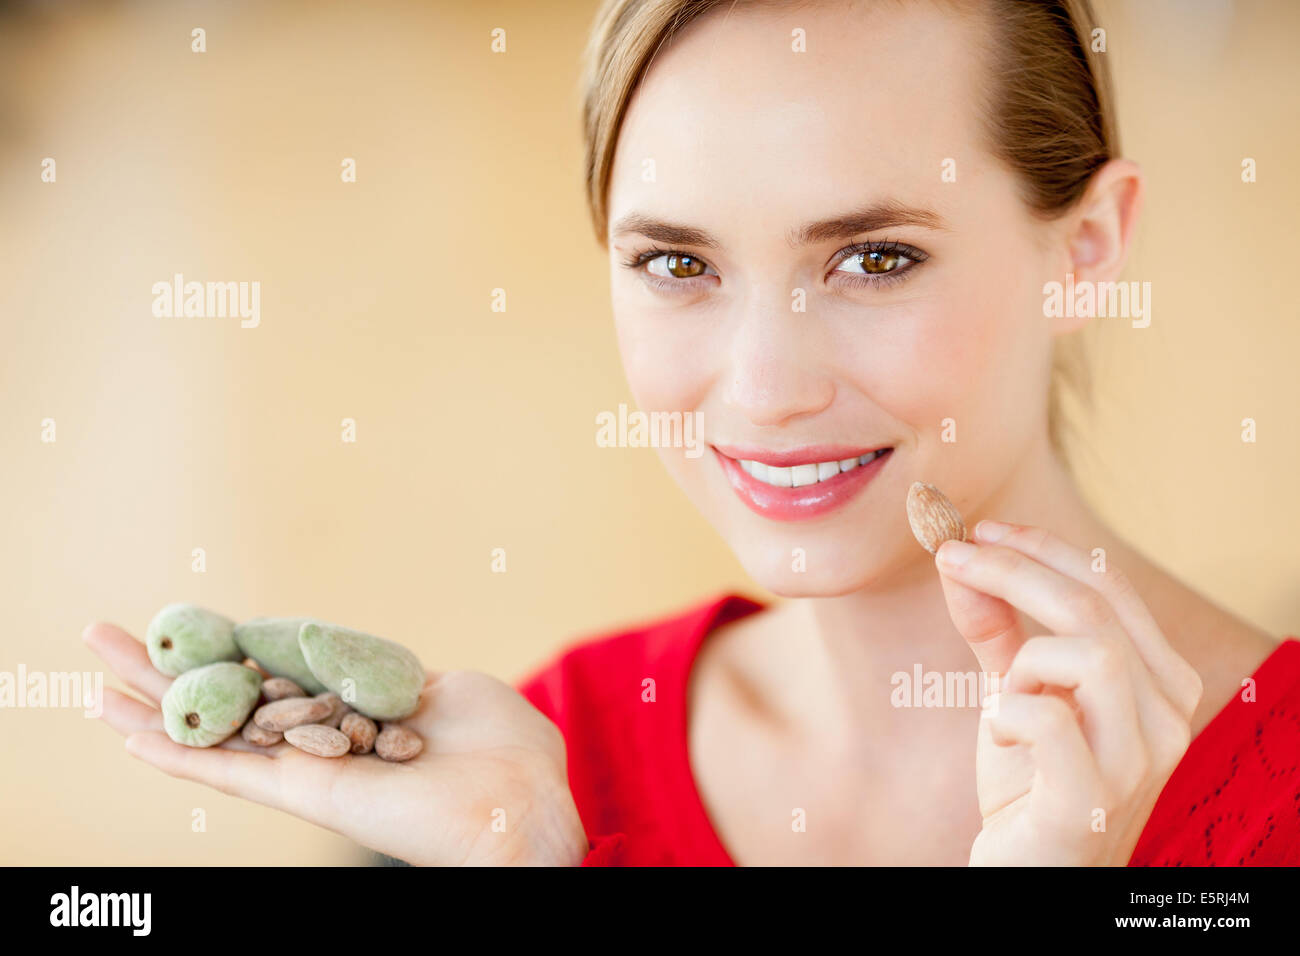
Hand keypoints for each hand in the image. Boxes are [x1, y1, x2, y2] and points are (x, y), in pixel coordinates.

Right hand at [84, 623, 588, 865]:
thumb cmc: (508, 747)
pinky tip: (128, 732)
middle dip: (167, 669)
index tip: (192, 623)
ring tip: (91, 676)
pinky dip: (177, 753)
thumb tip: (378, 666)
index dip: (230, 650)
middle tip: (105, 635)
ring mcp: (308, 767)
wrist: (524, 798)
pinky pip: (230, 774)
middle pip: (228, 701)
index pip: (276, 676)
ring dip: (150, 705)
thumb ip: (403, 676)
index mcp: (356, 712)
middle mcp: (322, 741)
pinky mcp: (306, 793)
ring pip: (212, 735)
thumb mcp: (454, 689)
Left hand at [933, 521, 1202, 864]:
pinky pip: (1050, 723)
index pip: (1110, 587)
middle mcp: (1167, 720)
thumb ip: (997, 629)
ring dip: (1024, 657)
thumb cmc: (1028, 783)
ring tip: (1002, 692)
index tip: (980, 531)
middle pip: (1096, 608)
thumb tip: (958, 559)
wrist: (1026, 873)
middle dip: (1015, 569)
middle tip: (952, 556)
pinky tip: (1000, 734)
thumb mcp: (1015, 692)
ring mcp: (1136, 765)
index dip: (1042, 548)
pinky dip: (1009, 714)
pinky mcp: (1090, 805)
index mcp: (1160, 683)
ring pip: (1091, 655)